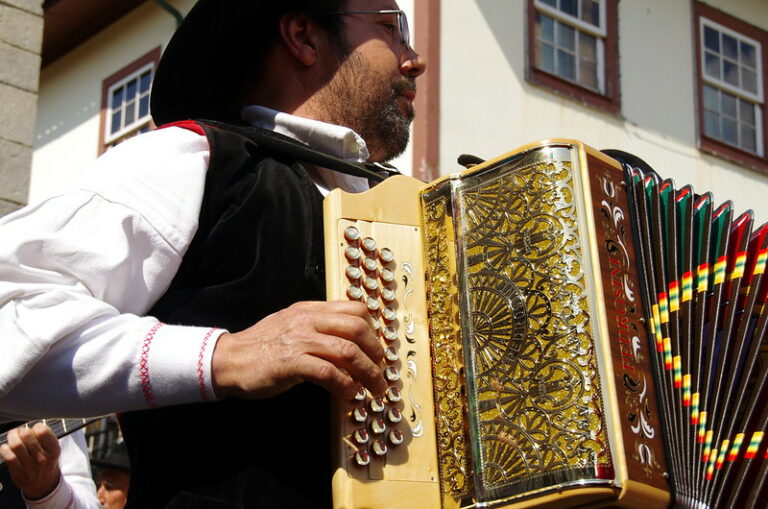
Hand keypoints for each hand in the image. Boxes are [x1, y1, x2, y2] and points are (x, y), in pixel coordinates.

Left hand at [0, 422, 61, 499]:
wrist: (43, 485)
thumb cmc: (47, 462)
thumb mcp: (53, 449)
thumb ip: (45, 437)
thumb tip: (29, 426)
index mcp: (54, 450)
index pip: (42, 431)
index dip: (36, 426)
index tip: (35, 429)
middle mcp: (42, 458)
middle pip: (26, 435)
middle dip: (21, 430)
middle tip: (20, 432)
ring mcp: (29, 466)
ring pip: (16, 444)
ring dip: (12, 437)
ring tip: (13, 436)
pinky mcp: (18, 472)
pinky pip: (8, 456)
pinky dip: (5, 448)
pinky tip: (7, 448)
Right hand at [212, 300, 386, 399]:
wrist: (229, 360)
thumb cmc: (262, 347)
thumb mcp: (292, 326)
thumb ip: (318, 329)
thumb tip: (349, 344)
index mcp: (310, 309)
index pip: (354, 309)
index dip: (373, 330)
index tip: (377, 349)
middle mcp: (307, 320)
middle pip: (357, 329)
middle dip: (376, 353)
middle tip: (381, 372)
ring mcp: (299, 340)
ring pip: (347, 351)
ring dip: (367, 373)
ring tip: (374, 388)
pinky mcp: (291, 363)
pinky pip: (329, 373)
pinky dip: (345, 386)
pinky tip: (350, 394)